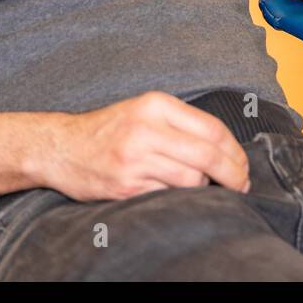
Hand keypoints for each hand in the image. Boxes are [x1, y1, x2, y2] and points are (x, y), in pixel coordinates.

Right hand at [43, 91, 250, 200]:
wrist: (60, 148)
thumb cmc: (108, 130)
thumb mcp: (143, 110)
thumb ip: (180, 122)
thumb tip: (225, 148)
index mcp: (155, 105)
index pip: (212, 129)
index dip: (235, 151)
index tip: (242, 165)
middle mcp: (146, 130)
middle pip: (208, 156)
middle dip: (233, 174)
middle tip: (241, 184)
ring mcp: (135, 159)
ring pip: (192, 179)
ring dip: (206, 188)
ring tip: (207, 188)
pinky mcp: (126, 186)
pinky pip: (168, 195)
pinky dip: (181, 197)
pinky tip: (181, 195)